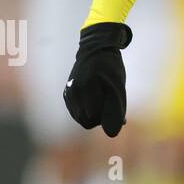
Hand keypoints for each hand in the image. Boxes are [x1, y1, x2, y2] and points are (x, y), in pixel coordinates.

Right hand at [63, 22, 132, 137]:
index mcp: (85, 88)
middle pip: (85, 121)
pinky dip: (85, 110)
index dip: (105, 116)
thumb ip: (116, 110)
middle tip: (108, 101)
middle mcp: (73, 91)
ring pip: (80, 118)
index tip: (112, 102)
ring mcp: (67, 92)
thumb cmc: (110, 68)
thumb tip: (113, 134)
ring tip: (101, 98)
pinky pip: (75, 111)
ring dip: (92, 114)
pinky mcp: (66, 93)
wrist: (96, 50)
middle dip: (98, 117)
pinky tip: (93, 99)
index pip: (93, 119)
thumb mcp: (118, 88)